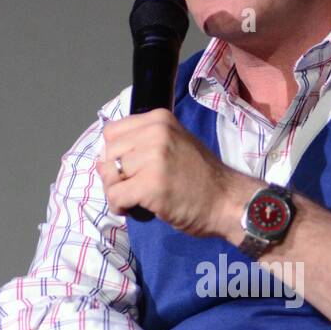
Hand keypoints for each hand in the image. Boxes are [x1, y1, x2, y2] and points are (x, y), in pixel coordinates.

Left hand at [96, 109, 252, 238]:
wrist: (228, 201)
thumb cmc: (202, 178)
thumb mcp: (174, 145)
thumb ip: (142, 146)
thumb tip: (102, 161)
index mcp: (159, 120)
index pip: (112, 132)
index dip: (114, 154)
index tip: (129, 169)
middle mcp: (155, 133)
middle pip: (108, 153)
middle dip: (113, 174)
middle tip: (131, 187)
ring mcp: (154, 158)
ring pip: (109, 176)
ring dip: (117, 192)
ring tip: (135, 199)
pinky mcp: (151, 185)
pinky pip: (115, 196)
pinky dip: (119, 207)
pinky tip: (132, 209)